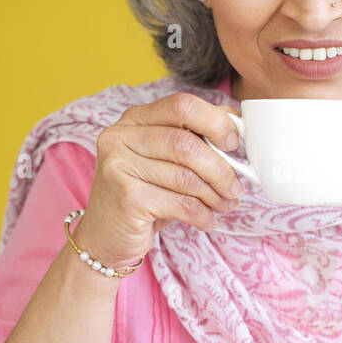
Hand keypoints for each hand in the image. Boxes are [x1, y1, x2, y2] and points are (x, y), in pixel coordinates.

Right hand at [74, 92, 244, 268]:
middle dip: (220, 169)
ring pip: (186, 177)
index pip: (181, 105)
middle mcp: (120, 137)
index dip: (215, 122)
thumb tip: (235, 122)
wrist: (106, 236)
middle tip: (235, 187)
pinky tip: (208, 220)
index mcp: (134, 119)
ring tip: (226, 205)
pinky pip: (181, 204)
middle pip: (186, 144)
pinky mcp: (126, 198)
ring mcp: (119, 167)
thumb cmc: (143, 194)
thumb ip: (193, 137)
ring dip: (215, 195)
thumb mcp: (165, 160)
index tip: (233, 143)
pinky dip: (203, 215)